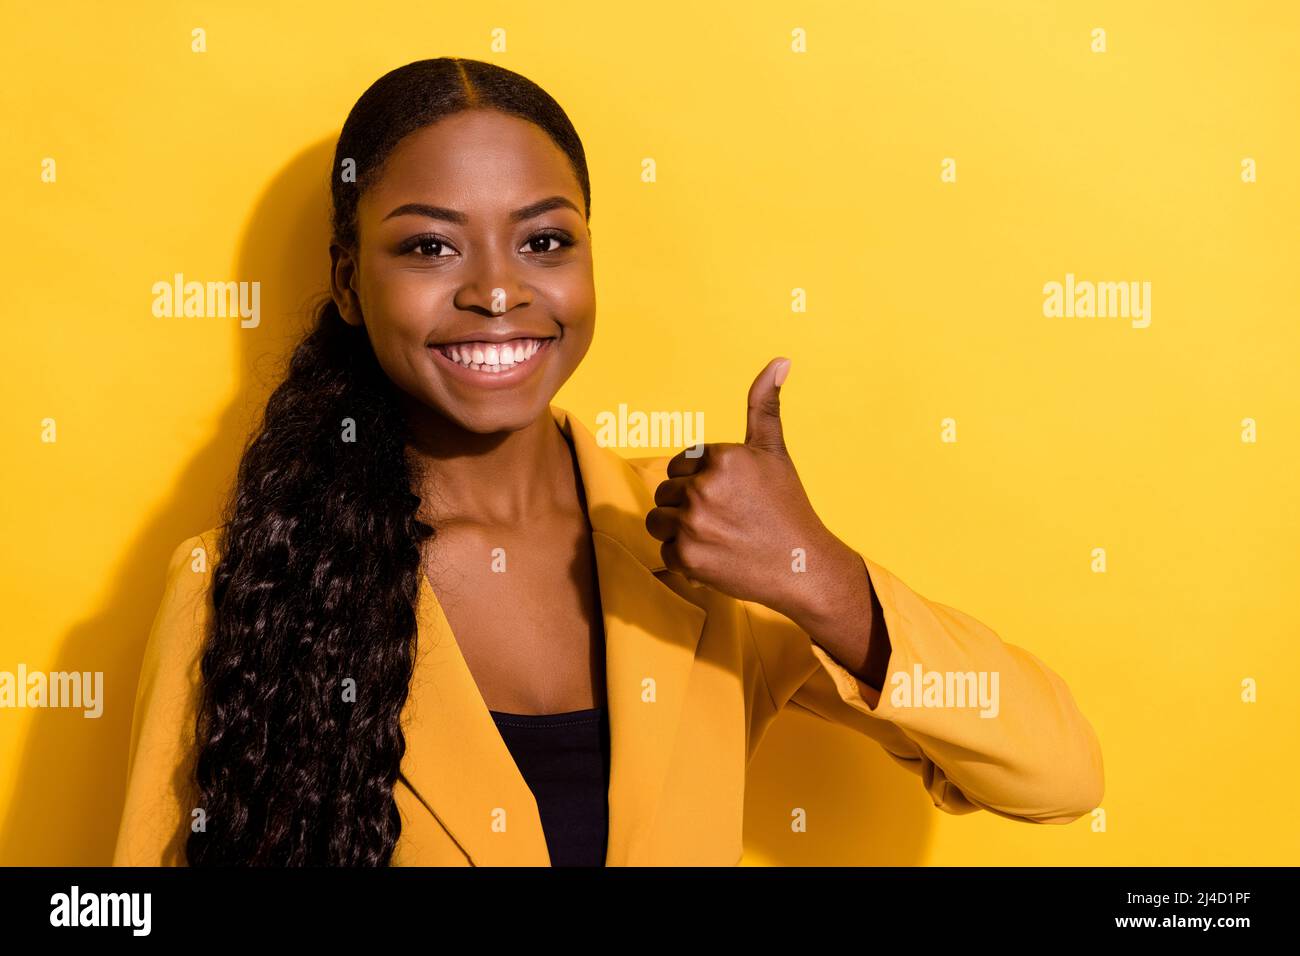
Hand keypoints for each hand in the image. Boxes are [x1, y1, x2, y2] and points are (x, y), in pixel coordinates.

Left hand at [644, 357, 834, 614]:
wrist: (803, 566)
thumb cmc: (787, 506)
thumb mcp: (774, 452)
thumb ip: (764, 405)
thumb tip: (780, 360)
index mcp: (722, 458)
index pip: (681, 465)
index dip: (701, 481)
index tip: (730, 496)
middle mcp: (704, 488)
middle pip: (665, 492)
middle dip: (687, 504)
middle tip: (725, 518)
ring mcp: (693, 523)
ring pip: (658, 520)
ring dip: (679, 530)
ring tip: (716, 536)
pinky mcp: (686, 557)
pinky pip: (664, 551)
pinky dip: (685, 558)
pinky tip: (716, 556)